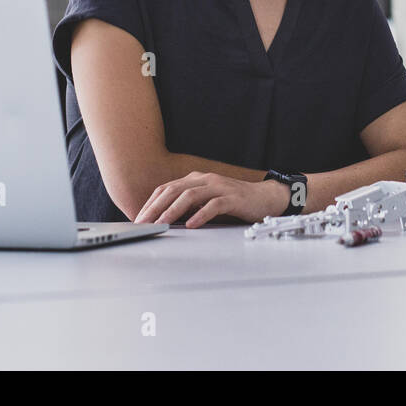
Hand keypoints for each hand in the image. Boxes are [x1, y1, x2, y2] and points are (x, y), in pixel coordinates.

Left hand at [134, 172, 290, 227]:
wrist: (265, 198)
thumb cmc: (234, 202)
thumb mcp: (206, 202)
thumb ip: (188, 207)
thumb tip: (164, 220)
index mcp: (196, 180)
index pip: (167, 188)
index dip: (151, 203)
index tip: (139, 218)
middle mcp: (205, 180)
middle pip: (174, 190)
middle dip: (156, 207)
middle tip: (144, 223)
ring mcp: (219, 187)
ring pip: (190, 196)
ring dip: (173, 211)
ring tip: (162, 224)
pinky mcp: (233, 198)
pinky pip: (214, 205)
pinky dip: (201, 215)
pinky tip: (192, 225)